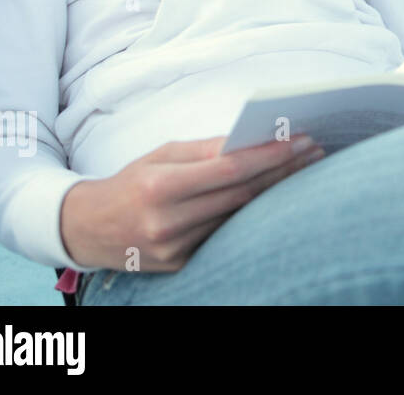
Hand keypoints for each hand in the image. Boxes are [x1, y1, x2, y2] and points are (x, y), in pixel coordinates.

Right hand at [59, 133, 325, 272]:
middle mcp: (168, 222)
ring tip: (306, 168)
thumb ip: (207, 149)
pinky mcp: (182, 265)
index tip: (301, 139)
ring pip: (239, 217)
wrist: (89, 229)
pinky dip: (254, 214)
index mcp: (159, 187)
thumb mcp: (161, 155)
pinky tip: (278, 196)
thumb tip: (252, 139)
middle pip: (242, 194)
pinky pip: (226, 235)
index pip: (229, 170)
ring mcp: (175, 249)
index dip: (269, 155)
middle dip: (283, 170)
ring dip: (277, 192)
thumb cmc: (131, 183)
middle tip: (315, 150)